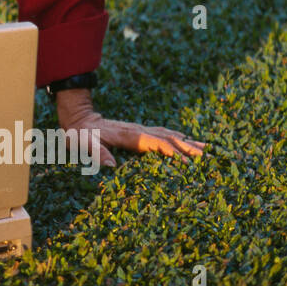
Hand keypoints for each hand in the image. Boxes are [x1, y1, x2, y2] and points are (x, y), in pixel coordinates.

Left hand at [56, 88, 206, 167]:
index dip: (172, 153)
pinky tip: (187, 140)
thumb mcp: (84, 144)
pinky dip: (177, 137)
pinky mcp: (138, 131)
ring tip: (207, 148)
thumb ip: (97, 153)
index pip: (156, 144)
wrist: (77, 119)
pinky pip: (162, 134)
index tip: (189, 163)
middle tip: (210, 157)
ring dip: (187, 141)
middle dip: (189, 147)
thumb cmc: (80, 135)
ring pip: (168, 135)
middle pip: (169, 138)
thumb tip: (112, 166)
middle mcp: (138, 131)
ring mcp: (140, 130)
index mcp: (129, 136)